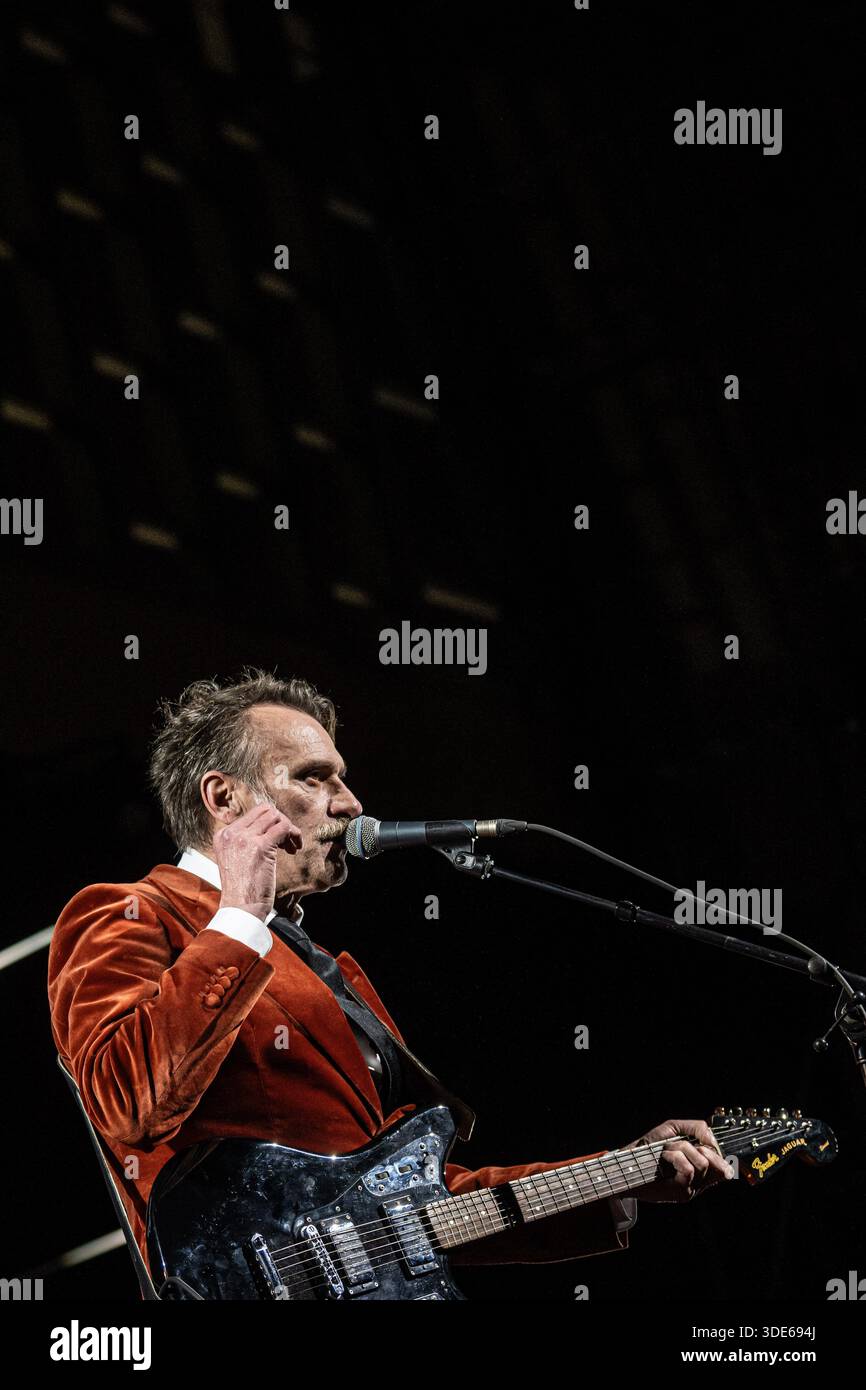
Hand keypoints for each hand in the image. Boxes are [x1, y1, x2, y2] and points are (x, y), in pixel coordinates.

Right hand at [214, 802, 302, 920]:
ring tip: (291, 847)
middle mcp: (231, 833)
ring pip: (275, 816)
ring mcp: (245, 839)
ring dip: (289, 828)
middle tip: (287, 842)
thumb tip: (269, 825)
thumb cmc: (242, 889)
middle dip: (281, 822)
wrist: (240, 909)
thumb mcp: (236, 858)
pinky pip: (284, 828)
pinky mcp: (260, 847)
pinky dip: (294, 834)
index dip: (269, 823)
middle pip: (265, 810)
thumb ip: (245, 841)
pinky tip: (294, 849)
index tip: (277, 840)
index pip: (252, 814)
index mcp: (223, 835)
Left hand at [621, 1118, 733, 1202]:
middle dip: (695, 1145)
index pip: (725, 1163)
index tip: (702, 1142)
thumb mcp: (674, 1128)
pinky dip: (674, 1157)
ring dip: (680, 1149)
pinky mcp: (682, 1193)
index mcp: (702, 1168)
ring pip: (702, 1163)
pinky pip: (688, 1169)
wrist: (628, 1162)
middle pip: (716, 1160)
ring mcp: (693, 1189)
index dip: (717, 1150)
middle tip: (676, 1145)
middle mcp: (700, 1181)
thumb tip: (713, 1140)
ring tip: (666, 1152)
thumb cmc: (649, 1146)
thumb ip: (697, 1128)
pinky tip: (663, 1158)